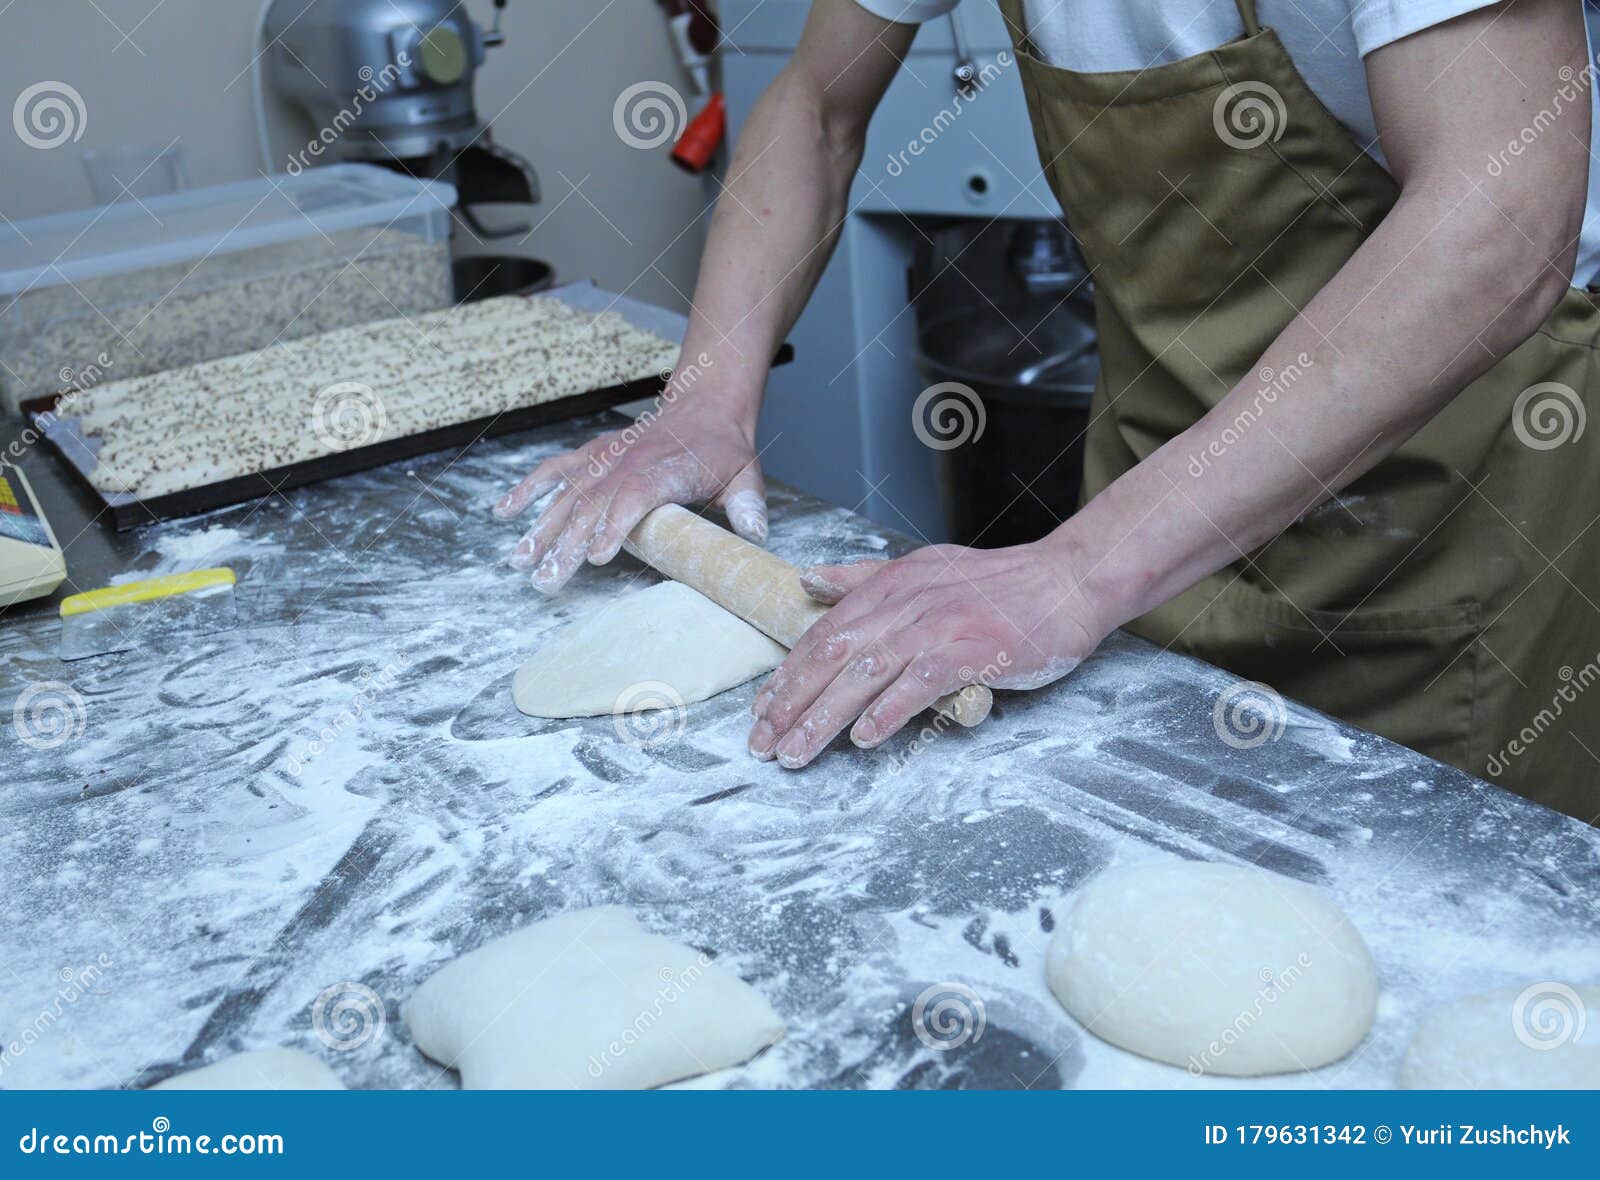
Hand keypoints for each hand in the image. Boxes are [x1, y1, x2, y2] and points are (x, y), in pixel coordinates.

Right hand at [495, 398, 764, 592]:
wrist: (704, 404)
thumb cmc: (723, 448)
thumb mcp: (745, 475)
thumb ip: (748, 505)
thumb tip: (757, 533)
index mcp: (666, 470)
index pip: (635, 497)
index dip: (614, 524)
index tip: (596, 555)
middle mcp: (629, 462)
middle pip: (591, 504)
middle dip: (565, 543)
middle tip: (546, 580)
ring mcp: (606, 457)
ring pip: (567, 493)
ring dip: (541, 527)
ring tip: (520, 561)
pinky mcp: (592, 454)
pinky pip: (554, 470)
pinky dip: (528, 489)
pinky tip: (504, 512)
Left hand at [747, 539, 1107, 768]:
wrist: (1068, 582)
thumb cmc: (998, 584)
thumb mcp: (922, 569)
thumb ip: (862, 578)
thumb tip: (806, 581)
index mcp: (889, 587)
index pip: (823, 634)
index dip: (787, 676)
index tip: (760, 713)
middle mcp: (906, 603)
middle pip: (832, 655)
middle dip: (791, 704)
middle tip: (763, 745)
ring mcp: (938, 626)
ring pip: (865, 673)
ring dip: (824, 718)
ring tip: (796, 754)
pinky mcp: (972, 650)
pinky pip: (919, 683)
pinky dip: (888, 711)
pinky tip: (863, 739)